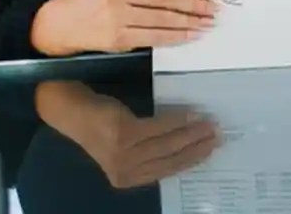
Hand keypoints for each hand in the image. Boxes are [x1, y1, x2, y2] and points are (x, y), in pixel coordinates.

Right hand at [32, 0, 219, 55]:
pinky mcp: (118, 36)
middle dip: (194, 3)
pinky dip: (176, 36)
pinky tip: (189, 35)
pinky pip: (155, 36)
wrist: (70, 21)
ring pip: (163, 18)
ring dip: (189, 21)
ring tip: (205, 23)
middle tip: (211, 8)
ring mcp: (117, 14)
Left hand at [35, 81, 220, 188]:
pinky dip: (177, 121)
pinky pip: (158, 128)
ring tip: (210, 124)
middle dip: (198, 148)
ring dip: (192, 134)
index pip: (167, 171)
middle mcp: (125, 172)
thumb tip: (186, 141)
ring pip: (167, 145)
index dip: (192, 160)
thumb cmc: (100, 125)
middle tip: (218, 136)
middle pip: (170, 160)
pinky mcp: (123, 135)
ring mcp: (123, 155)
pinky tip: (190, 115)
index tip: (212, 150)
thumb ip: (150, 150)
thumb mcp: (126, 146)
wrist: (72, 111)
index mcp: (128, 179)